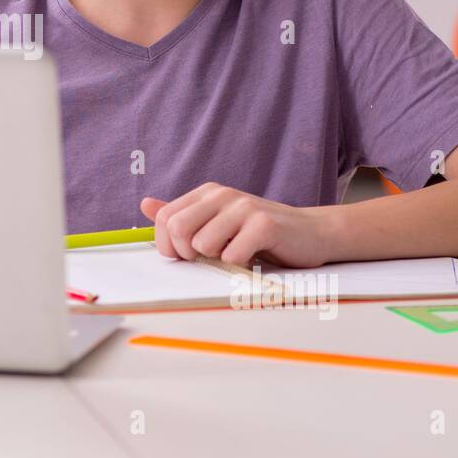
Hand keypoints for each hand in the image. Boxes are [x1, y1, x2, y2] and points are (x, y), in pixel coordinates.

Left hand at [139, 183, 336, 267]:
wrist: (311, 233)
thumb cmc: (260, 232)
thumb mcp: (217, 220)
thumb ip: (182, 214)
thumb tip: (146, 204)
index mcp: (206, 193)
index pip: (164, 218)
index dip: (168, 244)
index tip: (186, 255)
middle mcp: (222, 194)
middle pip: (177, 228)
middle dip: (187, 253)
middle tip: (210, 257)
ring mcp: (244, 207)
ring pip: (203, 244)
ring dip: (218, 259)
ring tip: (236, 253)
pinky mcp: (264, 224)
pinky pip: (232, 255)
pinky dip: (240, 265)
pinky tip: (254, 256)